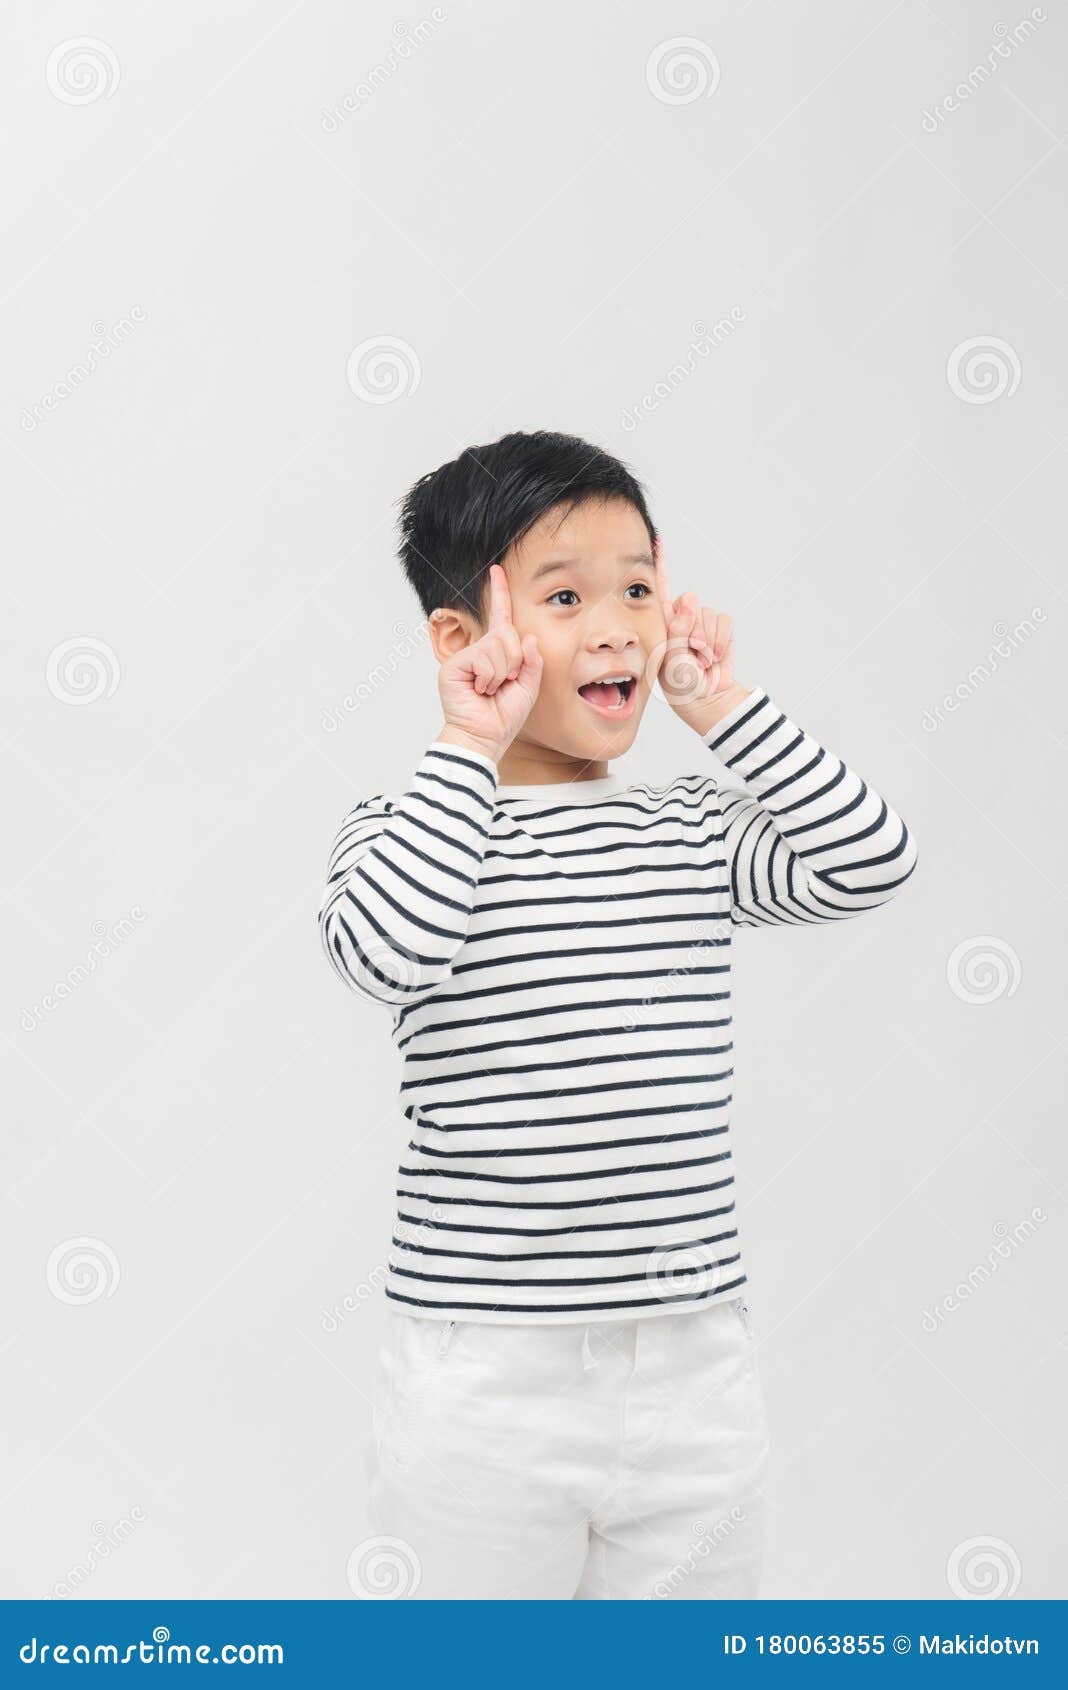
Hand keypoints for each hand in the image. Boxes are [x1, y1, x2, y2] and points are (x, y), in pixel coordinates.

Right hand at [436, 563, 542, 759]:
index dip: (499, 594)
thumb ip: (532, 662)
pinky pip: (483, 657)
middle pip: (507, 634)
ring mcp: (465, 657)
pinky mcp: (455, 664)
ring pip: (497, 646)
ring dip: (502, 672)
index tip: (496, 571)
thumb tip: (528, 636)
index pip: (500, 618)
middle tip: (505, 683)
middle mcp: (479, 651)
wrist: (484, 738)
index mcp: (496, 654)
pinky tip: (480, 690)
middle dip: (515, 660)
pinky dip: (489, 676)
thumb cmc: (503, 717)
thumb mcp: (528, 688)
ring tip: (491, 689)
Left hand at [651, 538, 744, 722]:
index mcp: (662, 624)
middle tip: (691, 653)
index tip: (656, 542)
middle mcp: (681, 619)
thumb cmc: (681, 684)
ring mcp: (701, 624)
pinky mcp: (720, 629)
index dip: (659, 566)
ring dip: (708, 640)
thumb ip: (679, 630)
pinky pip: (724, 621)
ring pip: (708, 613)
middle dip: (693, 629)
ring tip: (702, 659)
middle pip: (690, 603)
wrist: (707, 699)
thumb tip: (690, 600)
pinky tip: (715, 656)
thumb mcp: (673, 659)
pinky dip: (722, 641)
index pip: (659, 591)